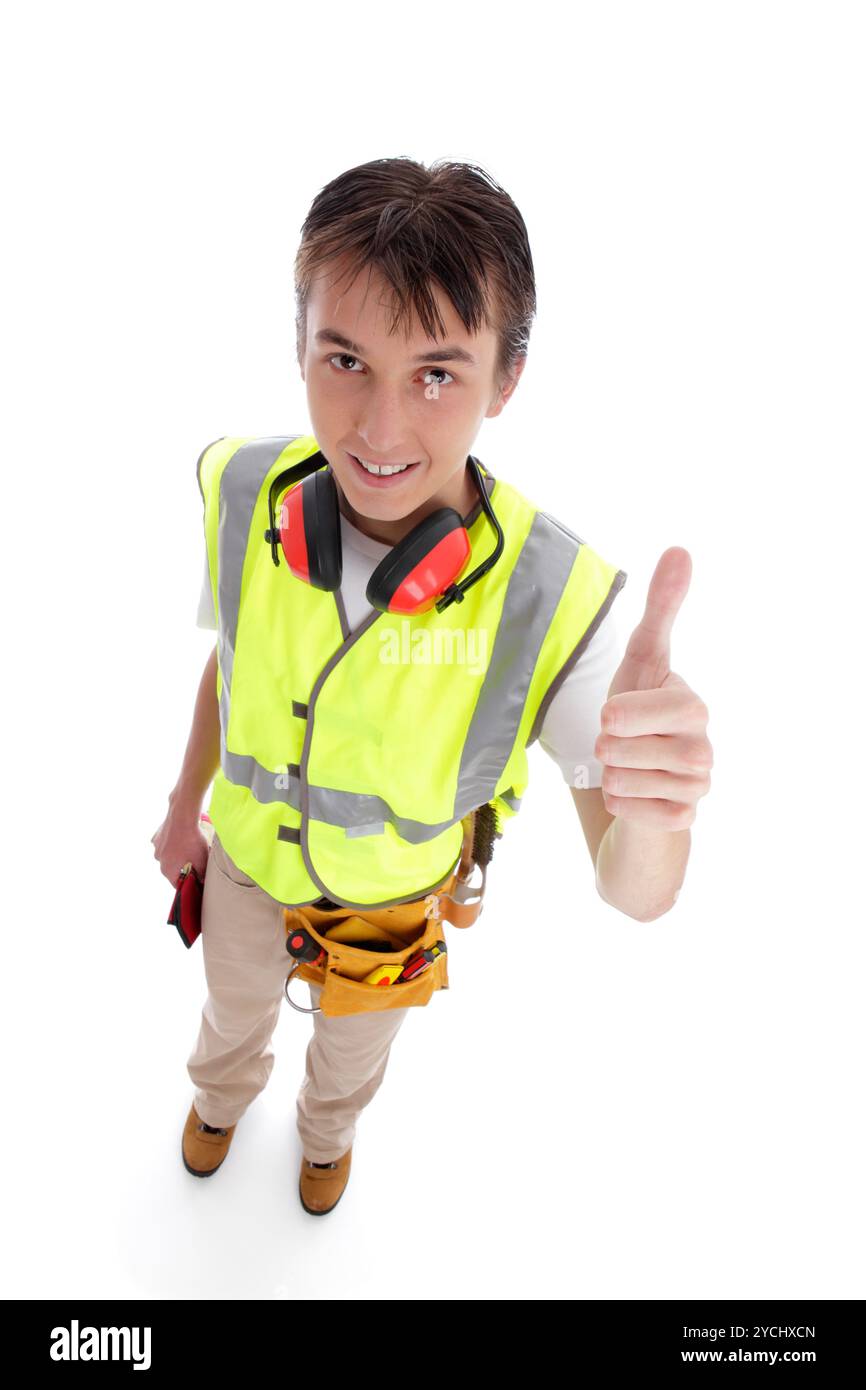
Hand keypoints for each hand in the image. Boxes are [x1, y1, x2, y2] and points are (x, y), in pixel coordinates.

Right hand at [151, 801, 209, 884]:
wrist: (182, 817)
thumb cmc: (192, 841)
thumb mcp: (202, 861)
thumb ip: (201, 874)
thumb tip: (202, 881)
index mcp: (167, 870)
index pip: (177, 884)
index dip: (188, 883)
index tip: (196, 879)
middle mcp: (159, 861)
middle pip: (172, 869)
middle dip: (183, 867)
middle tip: (195, 859)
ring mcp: (156, 848)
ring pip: (168, 855)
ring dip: (177, 854)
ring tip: (189, 846)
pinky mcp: (157, 837)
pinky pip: (166, 844)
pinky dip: (173, 842)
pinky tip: (182, 837)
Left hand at [594, 547, 711, 829]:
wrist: (637, 777)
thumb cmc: (637, 713)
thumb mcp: (641, 659)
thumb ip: (661, 607)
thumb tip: (681, 549)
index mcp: (693, 705)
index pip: (644, 709)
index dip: (617, 714)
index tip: (612, 715)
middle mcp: (704, 746)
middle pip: (629, 748)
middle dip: (607, 746)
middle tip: (614, 744)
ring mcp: (697, 786)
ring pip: (627, 781)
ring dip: (610, 773)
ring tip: (621, 766)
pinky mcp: (682, 819)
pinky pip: (636, 813)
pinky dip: (620, 804)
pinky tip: (629, 793)